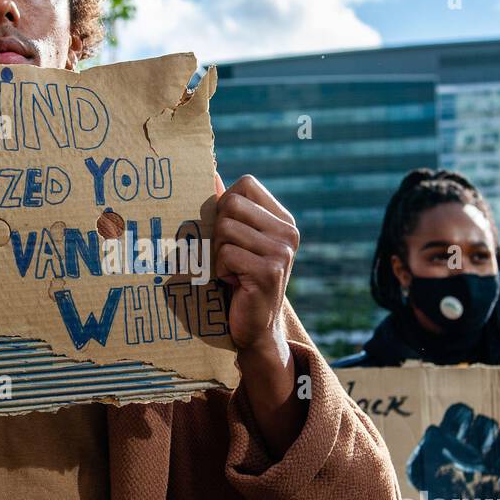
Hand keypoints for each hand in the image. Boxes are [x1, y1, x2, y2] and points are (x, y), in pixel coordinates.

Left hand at [211, 173, 299, 358]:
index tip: (230, 232)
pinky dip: (221, 270)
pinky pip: (226, 254)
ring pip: (225, 229)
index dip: (226, 204)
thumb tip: (210, 170)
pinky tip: (234, 283)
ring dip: (218, 253)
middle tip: (228, 256)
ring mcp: (282, 252)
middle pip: (231, 204)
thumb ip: (227, 207)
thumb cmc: (239, 278)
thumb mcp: (236, 238)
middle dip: (218, 230)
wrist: (254, 328)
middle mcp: (289, 232)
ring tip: (231, 270)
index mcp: (283, 219)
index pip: (245, 184)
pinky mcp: (269, 271)